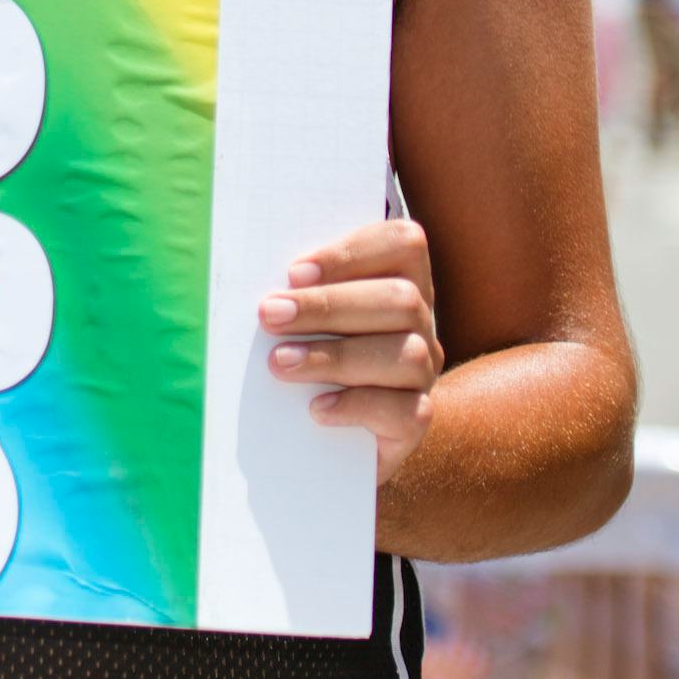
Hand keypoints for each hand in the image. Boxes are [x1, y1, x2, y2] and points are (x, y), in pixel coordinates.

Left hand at [260, 219, 441, 486]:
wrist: (326, 434)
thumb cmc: (302, 355)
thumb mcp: (299, 316)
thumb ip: (293, 290)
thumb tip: (255, 283)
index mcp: (398, 281)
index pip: (402, 243)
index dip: (352, 252)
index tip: (293, 271)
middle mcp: (419, 324)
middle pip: (400, 300)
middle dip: (328, 305)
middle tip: (269, 315)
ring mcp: (423, 374)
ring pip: (406, 355)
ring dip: (335, 356)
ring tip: (280, 363)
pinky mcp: (415, 421)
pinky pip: (406, 412)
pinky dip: (357, 406)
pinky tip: (317, 407)